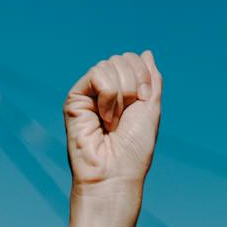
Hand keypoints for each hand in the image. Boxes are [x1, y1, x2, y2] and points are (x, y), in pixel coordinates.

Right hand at [63, 50, 162, 226]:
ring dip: (121, 96)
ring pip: (110, 64)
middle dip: (133, 86)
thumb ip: (151, 81)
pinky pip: (98, 74)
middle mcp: (105, 90)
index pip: (133, 60)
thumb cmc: (134, 151)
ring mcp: (89, 93)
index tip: (143, 103)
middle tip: (127, 116)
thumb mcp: (151, 110)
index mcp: (124, 92)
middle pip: (122, 58)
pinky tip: (103, 118)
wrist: (115, 174)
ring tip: (113, 122)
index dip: (144, 77)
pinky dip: (108, 96)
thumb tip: (146, 53)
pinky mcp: (75, 98)